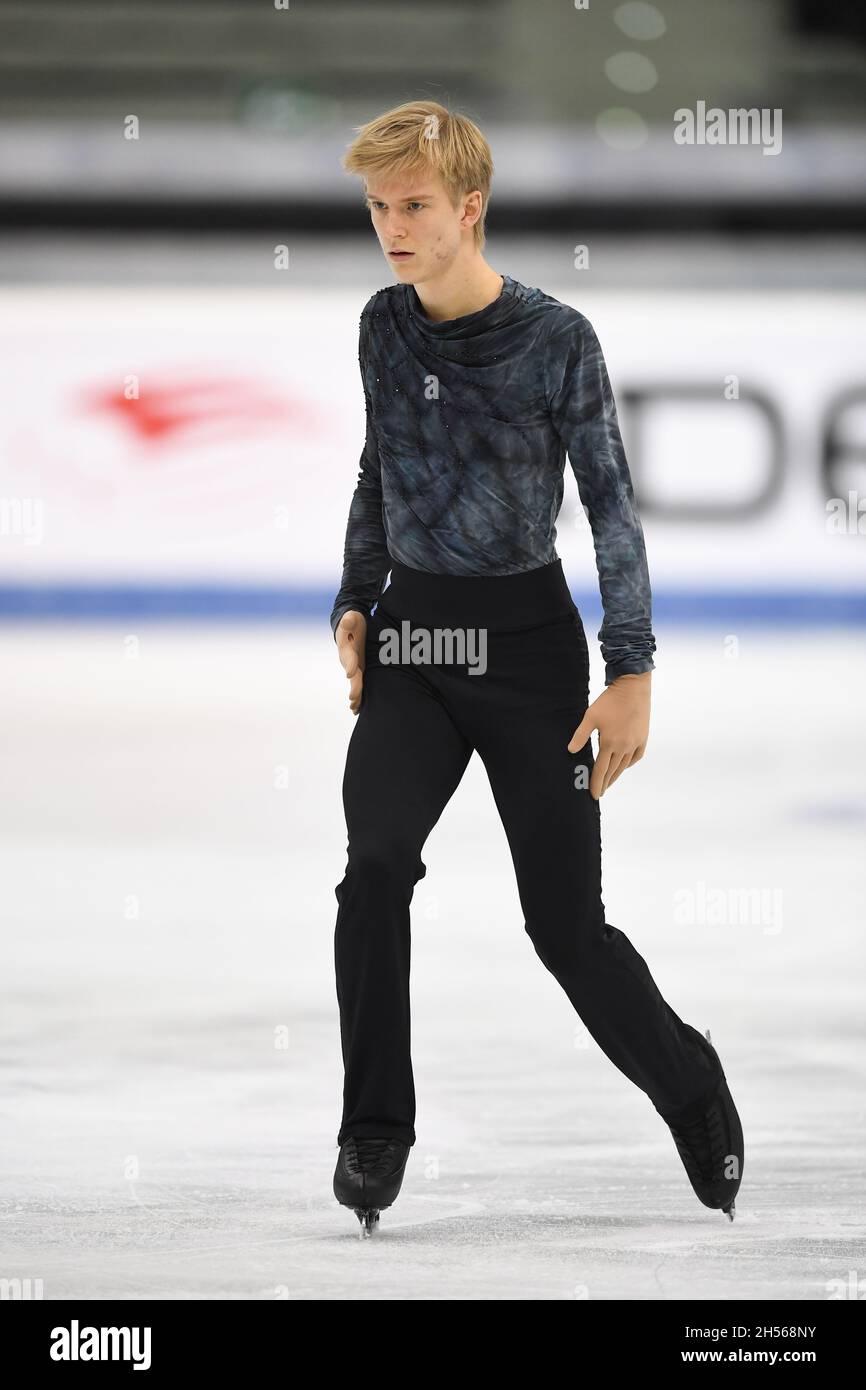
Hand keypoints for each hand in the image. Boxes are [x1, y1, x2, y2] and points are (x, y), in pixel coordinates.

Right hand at [335, 611, 367, 713]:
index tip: (351, 673)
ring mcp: (354, 668)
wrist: (349, 629)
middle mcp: (349, 661)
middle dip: (354, 687)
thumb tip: (347, 618)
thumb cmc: (352, 622)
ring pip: (355, 684)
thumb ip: (349, 620)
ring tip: (355, 708)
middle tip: (353, 698)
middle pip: (352, 676)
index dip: (350, 665)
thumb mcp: (351, 618)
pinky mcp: (360, 671)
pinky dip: (358, 697)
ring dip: (355, 696)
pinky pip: (358, 686)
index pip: (349, 657)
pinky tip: (358, 710)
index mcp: (347, 649)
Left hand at [566, 671, 650, 797]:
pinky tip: (624, 766)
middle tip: (600, 791)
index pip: (600, 770)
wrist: (633, 687)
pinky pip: (636, 756)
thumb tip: (570, 750)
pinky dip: (629, 763)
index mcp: (609, 743)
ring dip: (616, 775)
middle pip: (612, 771)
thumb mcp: (590, 717)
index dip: (596, 783)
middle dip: (605, 783)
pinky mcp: (643, 737)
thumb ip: (580, 736)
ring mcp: (635, 743)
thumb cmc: (609, 701)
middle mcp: (623, 747)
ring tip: (610, 782)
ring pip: (624, 765)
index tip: (594, 795)